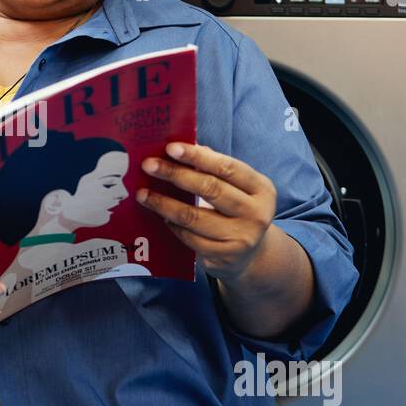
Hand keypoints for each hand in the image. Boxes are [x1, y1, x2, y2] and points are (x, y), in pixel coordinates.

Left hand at [135, 142, 276, 281]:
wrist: (251, 254)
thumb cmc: (237, 210)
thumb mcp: (237, 187)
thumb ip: (214, 167)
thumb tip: (179, 148)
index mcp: (261, 189)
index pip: (227, 167)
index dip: (197, 156)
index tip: (170, 148)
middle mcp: (256, 214)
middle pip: (210, 189)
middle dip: (175, 175)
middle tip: (149, 165)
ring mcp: (241, 238)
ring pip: (194, 217)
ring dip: (164, 203)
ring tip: (144, 194)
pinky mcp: (223, 257)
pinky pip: (190, 238)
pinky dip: (172, 225)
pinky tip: (161, 216)